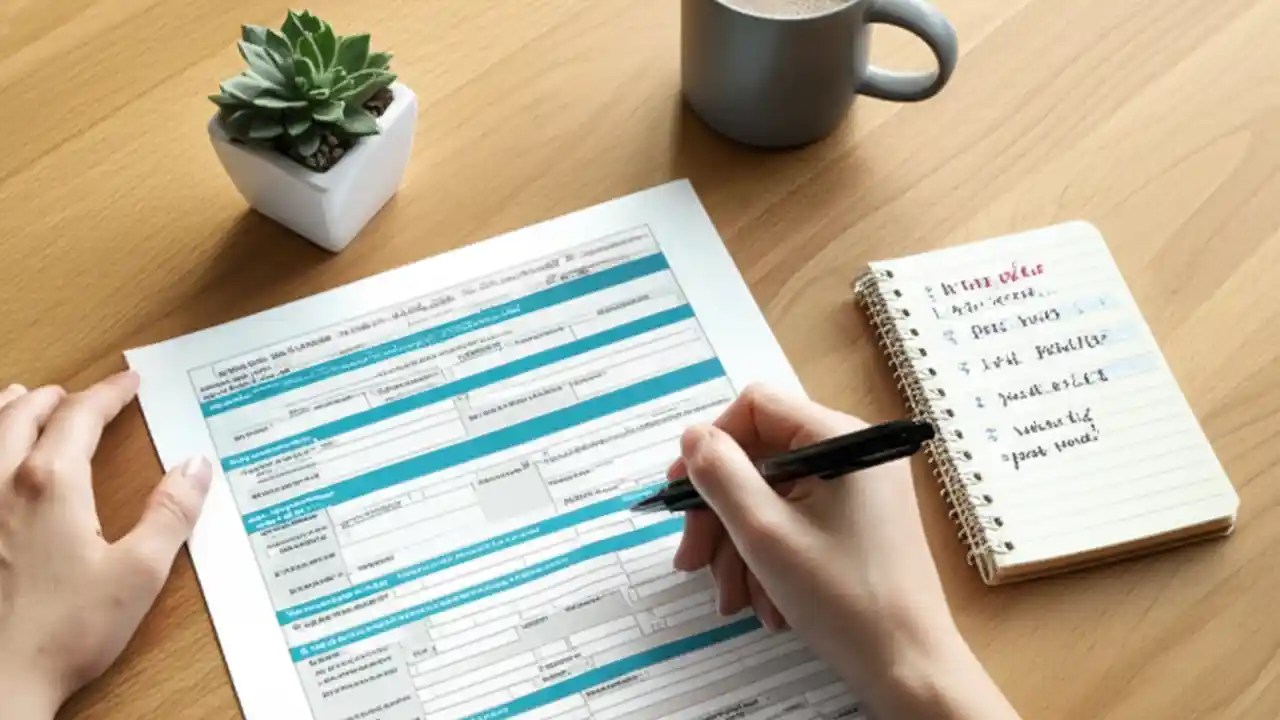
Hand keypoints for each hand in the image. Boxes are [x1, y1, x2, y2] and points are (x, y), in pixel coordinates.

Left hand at [0, 373, 211, 718]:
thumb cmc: (64, 632)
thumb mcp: (139, 573)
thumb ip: (170, 514)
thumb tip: (196, 465)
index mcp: (52, 483)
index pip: (82, 416)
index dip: (109, 393)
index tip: (130, 382)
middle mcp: (1, 482)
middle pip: (22, 415)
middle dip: (54, 398)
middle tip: (78, 393)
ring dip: (7, 410)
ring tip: (21, 400)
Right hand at [672, 384, 1017, 719]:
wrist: (908, 667)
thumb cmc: (847, 601)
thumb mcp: (764, 533)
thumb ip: (721, 475)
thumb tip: (694, 437)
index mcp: (841, 439)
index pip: (757, 407)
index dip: (711, 446)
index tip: (682, 492)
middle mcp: (853, 454)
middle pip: (759, 459)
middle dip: (719, 514)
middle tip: (692, 559)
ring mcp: (857, 490)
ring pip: (771, 497)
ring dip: (739, 546)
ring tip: (733, 596)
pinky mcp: (856, 522)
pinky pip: (794, 522)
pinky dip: (769, 558)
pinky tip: (764, 600)